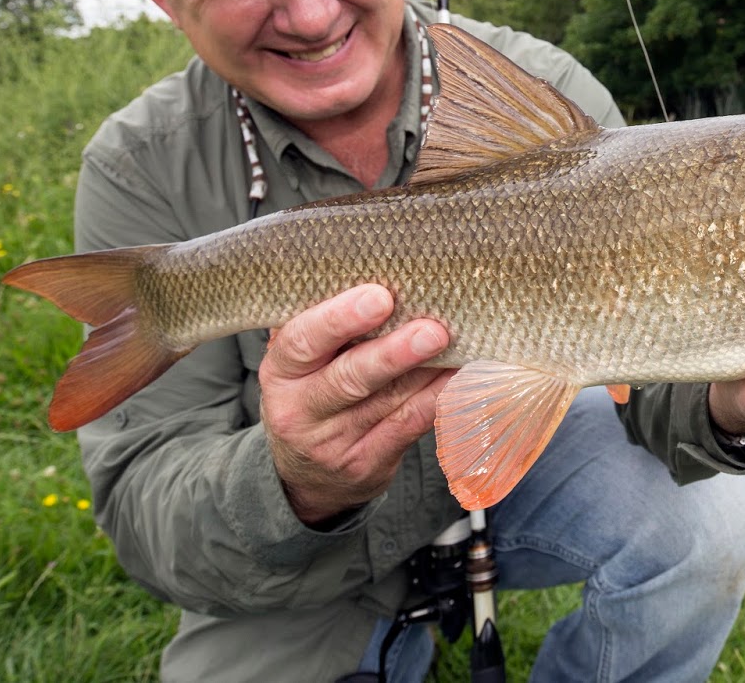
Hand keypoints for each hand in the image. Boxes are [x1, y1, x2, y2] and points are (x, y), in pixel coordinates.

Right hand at [258, 284, 452, 525]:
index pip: (301, 342)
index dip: (338, 319)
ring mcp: (335, 443)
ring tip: (460, 345)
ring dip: (429, 372)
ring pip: (390, 402)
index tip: (379, 296)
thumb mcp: (299, 363)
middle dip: (393, 353)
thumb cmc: (313, 394)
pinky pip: (411, 427)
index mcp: (282, 373)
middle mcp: (301, 411)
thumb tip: (374, 267)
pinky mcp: (368, 464)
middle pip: (349, 379)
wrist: (306, 478)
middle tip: (433, 330)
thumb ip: (324, 324)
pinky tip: (462, 375)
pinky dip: (440, 398)